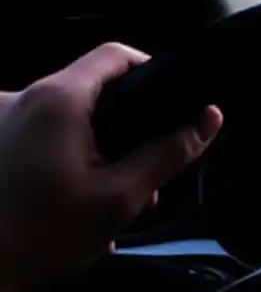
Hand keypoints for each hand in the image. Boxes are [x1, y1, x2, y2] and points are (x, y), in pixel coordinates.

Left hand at [0, 43, 221, 291]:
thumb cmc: (46, 236)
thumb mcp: (122, 195)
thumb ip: (170, 151)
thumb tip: (210, 118)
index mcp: (57, 100)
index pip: (114, 55)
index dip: (149, 68)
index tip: (166, 100)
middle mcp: (19, 98)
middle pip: (90, 88)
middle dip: (121, 126)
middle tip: (138, 169)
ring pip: (63, 113)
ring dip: (90, 144)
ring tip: (104, 190)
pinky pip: (37, 131)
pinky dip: (59, 153)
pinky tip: (70, 191)